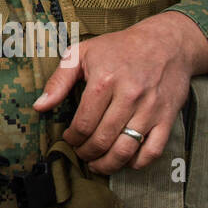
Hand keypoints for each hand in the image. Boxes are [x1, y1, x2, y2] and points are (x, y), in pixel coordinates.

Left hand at [33, 11, 207, 173]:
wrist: (166, 42)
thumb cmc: (119, 47)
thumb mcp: (82, 53)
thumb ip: (59, 80)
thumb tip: (40, 106)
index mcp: (104, 80)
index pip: (83, 123)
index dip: (73, 138)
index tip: (69, 139)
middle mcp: (128, 96)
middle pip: (103, 140)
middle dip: (87, 153)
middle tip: (82, 154)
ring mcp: (150, 108)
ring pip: (126, 150)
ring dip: (108, 164)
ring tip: (98, 164)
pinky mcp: (167, 117)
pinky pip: (153, 150)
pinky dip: (138, 162)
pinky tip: (126, 160)